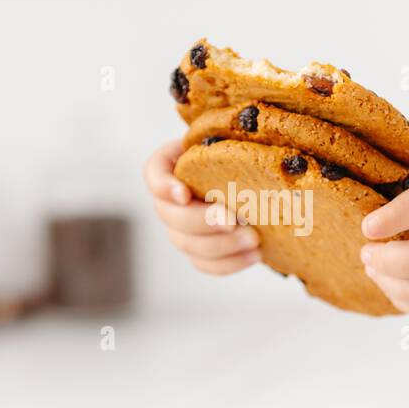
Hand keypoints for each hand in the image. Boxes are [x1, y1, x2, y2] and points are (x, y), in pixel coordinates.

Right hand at [142, 137, 263, 275]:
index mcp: (172, 167)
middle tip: (233, 221)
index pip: (154, 175)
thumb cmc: (238, 155)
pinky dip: (230, 263)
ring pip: (189, 245)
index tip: (184, 194)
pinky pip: (205, 264)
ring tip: (253, 240)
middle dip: (203, 221)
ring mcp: (181, 230)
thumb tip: (249, 145)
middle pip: (172, 217)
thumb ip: (229, 144)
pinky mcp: (198, 252)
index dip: (164, 187)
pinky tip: (255, 254)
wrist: (252, 182)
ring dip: (222, 246)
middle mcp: (169, 201)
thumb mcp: (232, 143)